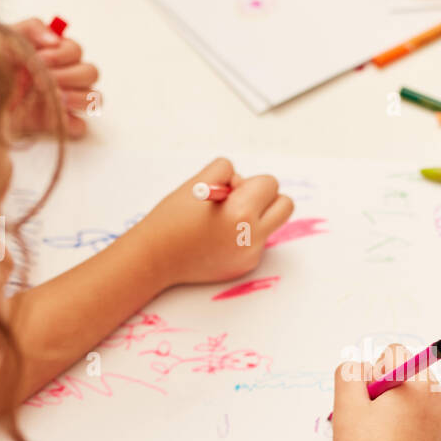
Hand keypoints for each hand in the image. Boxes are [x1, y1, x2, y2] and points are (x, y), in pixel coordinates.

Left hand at [10, 18, 99, 138]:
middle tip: (47, 80)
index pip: (76, 51)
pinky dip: (73, 122)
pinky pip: (80, 126)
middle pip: (90, 73)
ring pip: (94, 98)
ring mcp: (62, 101)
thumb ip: (32, 28)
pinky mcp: (57, 123)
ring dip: (79, 97)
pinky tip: (56, 117)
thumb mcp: (4, 36)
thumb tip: (55, 39)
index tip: (41, 59)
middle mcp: (62, 76)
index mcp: (52, 54)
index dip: (63, 55)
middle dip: (71, 75)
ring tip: (56, 98)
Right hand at [130, 157, 294, 287]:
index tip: (228, 190)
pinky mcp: (245, 266)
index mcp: (242, 212)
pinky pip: (257, 242)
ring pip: (271, 224)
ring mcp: (251, 254)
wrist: (156, 258)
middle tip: (239, 201)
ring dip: (256, 216)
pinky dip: (244, 236)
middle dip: (265, 198)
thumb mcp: (197, 183)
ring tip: (226, 219)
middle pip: (284, 205)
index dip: (248, 182)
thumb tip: (244, 184)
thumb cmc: (173, 217)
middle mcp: (252, 236)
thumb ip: (227, 174)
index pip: (270, 183)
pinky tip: (218, 239)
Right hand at [329, 344, 440, 440]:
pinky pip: (424, 418)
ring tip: (380, 436)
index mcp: (421, 386)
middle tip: (372, 419)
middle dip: (389, 387)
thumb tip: (364, 368)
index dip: (373, 373)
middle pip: (410, 373)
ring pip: (417, 396)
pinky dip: (408, 424)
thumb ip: (350, 372)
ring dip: (398, 405)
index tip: (368, 401)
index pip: (395, 354)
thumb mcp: (346, 403)